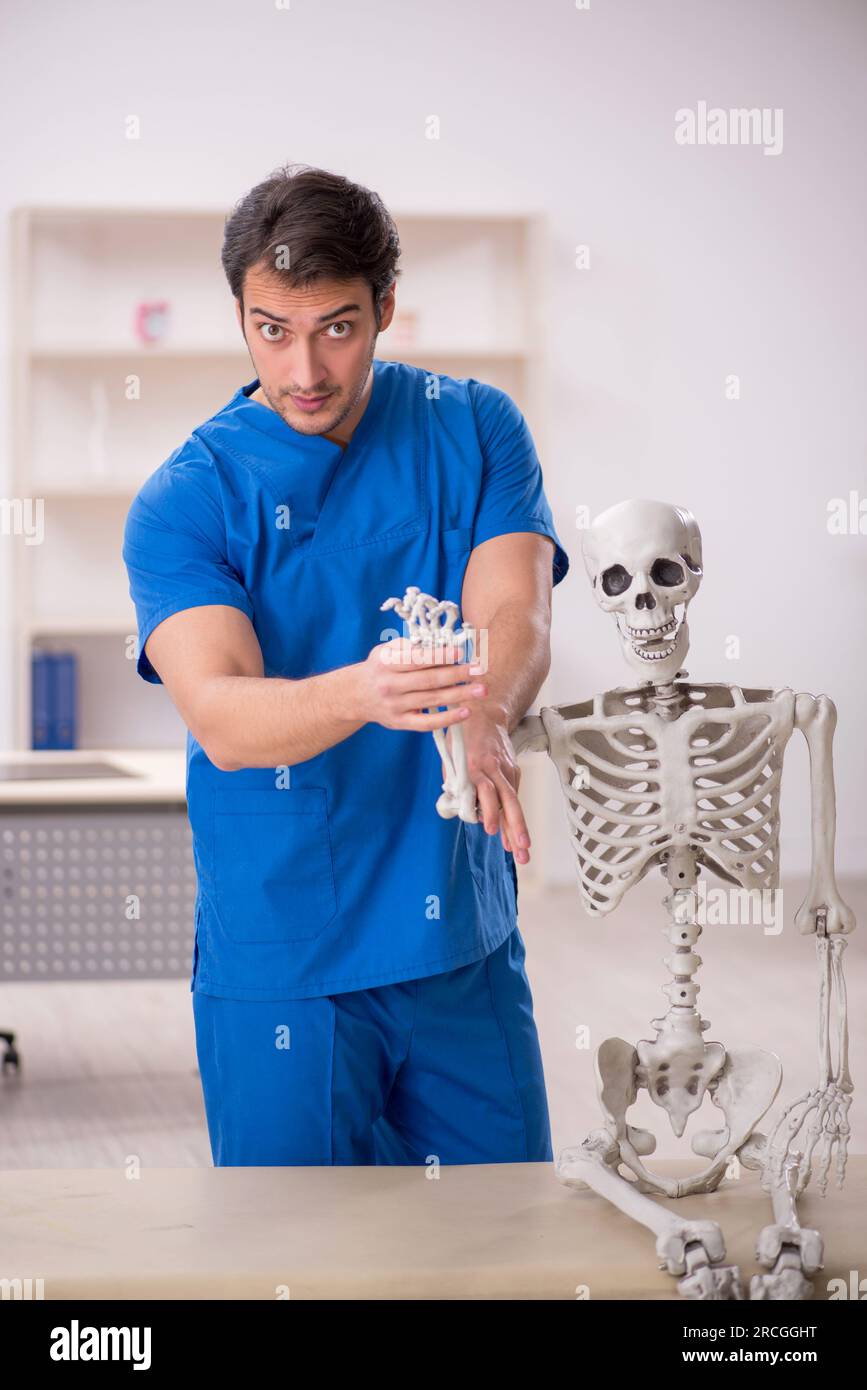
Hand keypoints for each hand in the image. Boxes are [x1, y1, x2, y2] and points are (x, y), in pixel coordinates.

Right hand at [354, 637, 487, 731]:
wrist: (354, 695)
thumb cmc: (379, 668)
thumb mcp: (386, 650)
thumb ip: (410, 646)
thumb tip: (442, 643)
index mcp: (387, 663)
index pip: (416, 659)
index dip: (439, 656)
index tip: (460, 653)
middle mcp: (390, 685)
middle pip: (428, 680)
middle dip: (457, 675)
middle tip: (479, 670)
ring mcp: (395, 706)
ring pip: (432, 700)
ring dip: (459, 695)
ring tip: (481, 690)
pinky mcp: (400, 723)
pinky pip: (427, 723)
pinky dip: (447, 719)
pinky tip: (466, 712)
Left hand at [445, 710, 531, 864]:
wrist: (485, 714)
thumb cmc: (462, 737)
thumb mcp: (450, 757)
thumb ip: (455, 783)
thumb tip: (460, 809)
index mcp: (476, 766)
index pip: (487, 791)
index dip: (490, 810)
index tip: (491, 829)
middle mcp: (495, 769)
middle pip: (509, 800)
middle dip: (515, 826)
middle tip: (520, 849)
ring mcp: (508, 770)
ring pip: (515, 802)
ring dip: (520, 828)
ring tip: (524, 852)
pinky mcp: (514, 771)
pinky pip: (514, 796)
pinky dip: (515, 816)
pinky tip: (516, 836)